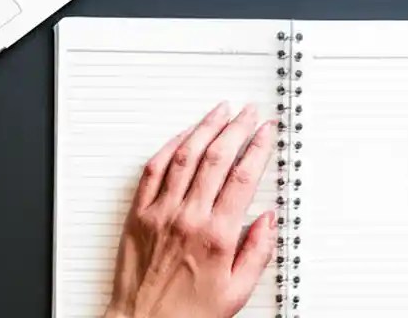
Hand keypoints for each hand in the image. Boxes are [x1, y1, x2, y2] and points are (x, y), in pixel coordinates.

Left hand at [105, 103, 277, 317]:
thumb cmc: (187, 314)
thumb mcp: (236, 292)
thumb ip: (257, 252)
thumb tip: (269, 221)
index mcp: (216, 235)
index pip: (243, 177)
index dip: (258, 147)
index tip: (266, 132)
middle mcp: (187, 217)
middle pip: (216, 157)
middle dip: (236, 127)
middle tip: (249, 113)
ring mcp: (160, 211)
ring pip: (185, 155)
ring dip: (205, 127)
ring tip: (220, 111)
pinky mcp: (138, 213)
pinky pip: (153, 169)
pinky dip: (170, 146)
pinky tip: (183, 135)